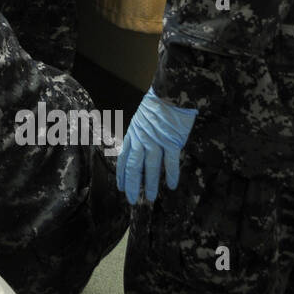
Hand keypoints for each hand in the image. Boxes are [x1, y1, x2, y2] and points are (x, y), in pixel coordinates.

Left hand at [117, 88, 198, 204]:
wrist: (169, 92)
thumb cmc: (158, 103)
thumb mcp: (142, 118)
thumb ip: (141, 133)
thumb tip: (141, 146)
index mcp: (133, 134)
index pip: (124, 159)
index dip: (122, 175)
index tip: (121, 188)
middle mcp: (142, 140)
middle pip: (134, 167)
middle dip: (132, 185)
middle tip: (132, 200)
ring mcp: (156, 141)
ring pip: (151, 168)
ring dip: (150, 184)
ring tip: (150, 198)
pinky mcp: (171, 141)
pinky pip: (170, 162)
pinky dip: (171, 175)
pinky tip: (172, 186)